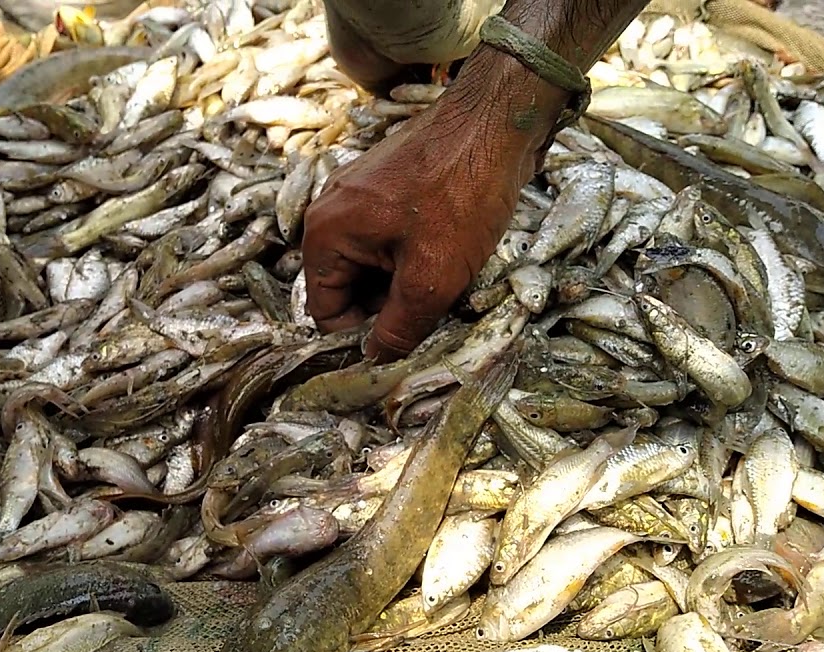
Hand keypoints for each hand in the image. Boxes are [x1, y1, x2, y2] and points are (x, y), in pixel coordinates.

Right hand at [303, 49, 566, 361]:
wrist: (497, 119)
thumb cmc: (461, 194)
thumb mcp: (431, 279)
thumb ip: (398, 329)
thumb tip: (376, 360)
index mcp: (326, 234)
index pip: (325, 312)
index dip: (361, 338)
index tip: (401, 346)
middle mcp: (332, 212)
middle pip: (349, 289)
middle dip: (388, 308)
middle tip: (433, 313)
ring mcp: (359, 196)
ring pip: (375, 266)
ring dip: (406, 284)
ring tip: (447, 281)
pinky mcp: (388, 187)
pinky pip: (391, 240)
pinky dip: (416, 257)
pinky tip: (450, 254)